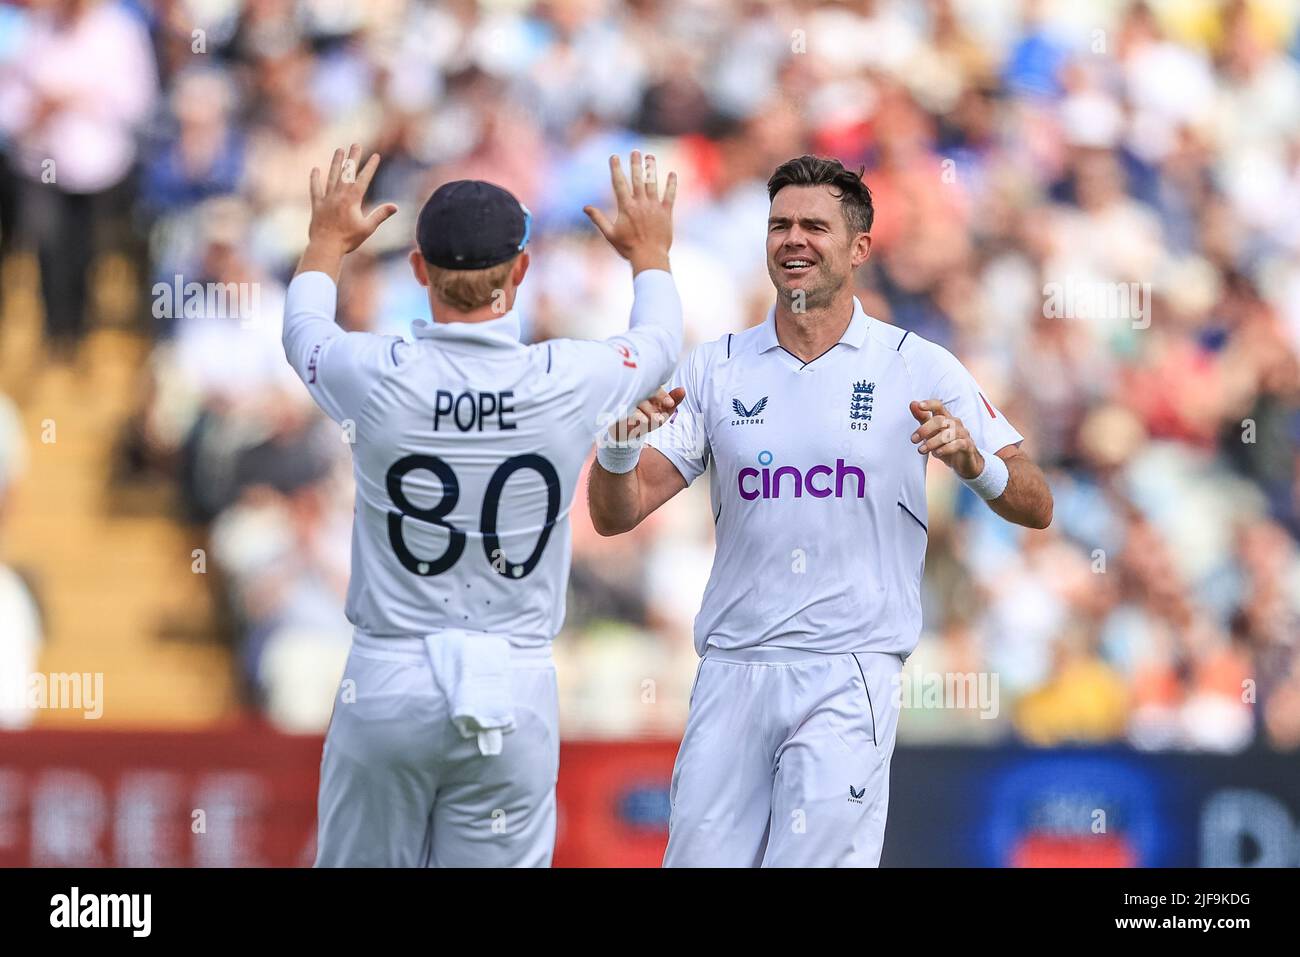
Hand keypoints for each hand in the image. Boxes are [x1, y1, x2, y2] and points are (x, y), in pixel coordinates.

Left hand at [308, 144, 397, 254]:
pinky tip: (315, 169)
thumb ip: (380, 215)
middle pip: (347, 172)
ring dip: (336, 162)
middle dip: (353, 157)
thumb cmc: (348, 240)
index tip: (375, 155)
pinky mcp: (317, 205)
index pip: (363, 178)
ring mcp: (327, 199)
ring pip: (332, 176)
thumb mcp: (367, 228)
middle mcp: (339, 195)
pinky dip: (315, 179)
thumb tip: (395, 206)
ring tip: (339, 150)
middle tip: (356, 144)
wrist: (326, 247)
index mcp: (352, 200)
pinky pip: (315, 189)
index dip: (370, 166)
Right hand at [584, 151, 675, 273]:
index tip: (614, 156)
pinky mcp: (666, 213)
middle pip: (637, 179)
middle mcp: (640, 203)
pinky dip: (671, 184)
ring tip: (650, 156)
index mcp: (626, 207)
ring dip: (651, 168)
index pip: (619, 183)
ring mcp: (654, 207)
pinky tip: (672, 173)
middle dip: (635, 164)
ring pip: (653, 183)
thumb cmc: (628, 248)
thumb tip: (585, 207)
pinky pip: (670, 195)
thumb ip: (598, 219)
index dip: (616, 168)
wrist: (649, 257)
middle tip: (635, 151)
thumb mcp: (609, 234)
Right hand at [608, 386, 685, 443]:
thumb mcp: (663, 410)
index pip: (653, 389)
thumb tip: (683, 389)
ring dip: (641, 413)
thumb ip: (674, 400)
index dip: (662, 396)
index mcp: (646, 389)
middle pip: (642, 397)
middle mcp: (634, 393)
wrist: (627, 431)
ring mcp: (623, 401)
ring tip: (649, 423)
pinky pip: (621, 412)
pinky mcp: (615, 411)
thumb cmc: (648, 417)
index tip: (670, 404)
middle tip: (660, 419)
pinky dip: (630, 417)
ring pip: (632, 405)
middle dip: (652, 408)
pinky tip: (637, 423)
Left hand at [910, 399, 983, 478]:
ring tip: (921, 450)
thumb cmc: (946, 443)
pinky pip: (958, 444)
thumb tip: (913, 404)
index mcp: (946, 417)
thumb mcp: (931, 431)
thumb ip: (922, 417)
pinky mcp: (967, 446)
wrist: (963, 461)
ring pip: (948, 433)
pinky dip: (946, 449)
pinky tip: (936, 453)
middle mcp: (955, 423)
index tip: (919, 405)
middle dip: (925, 429)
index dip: (929, 404)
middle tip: (913, 439)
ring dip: (932, 442)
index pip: (939, 406)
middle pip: (940, 420)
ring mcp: (962, 434)